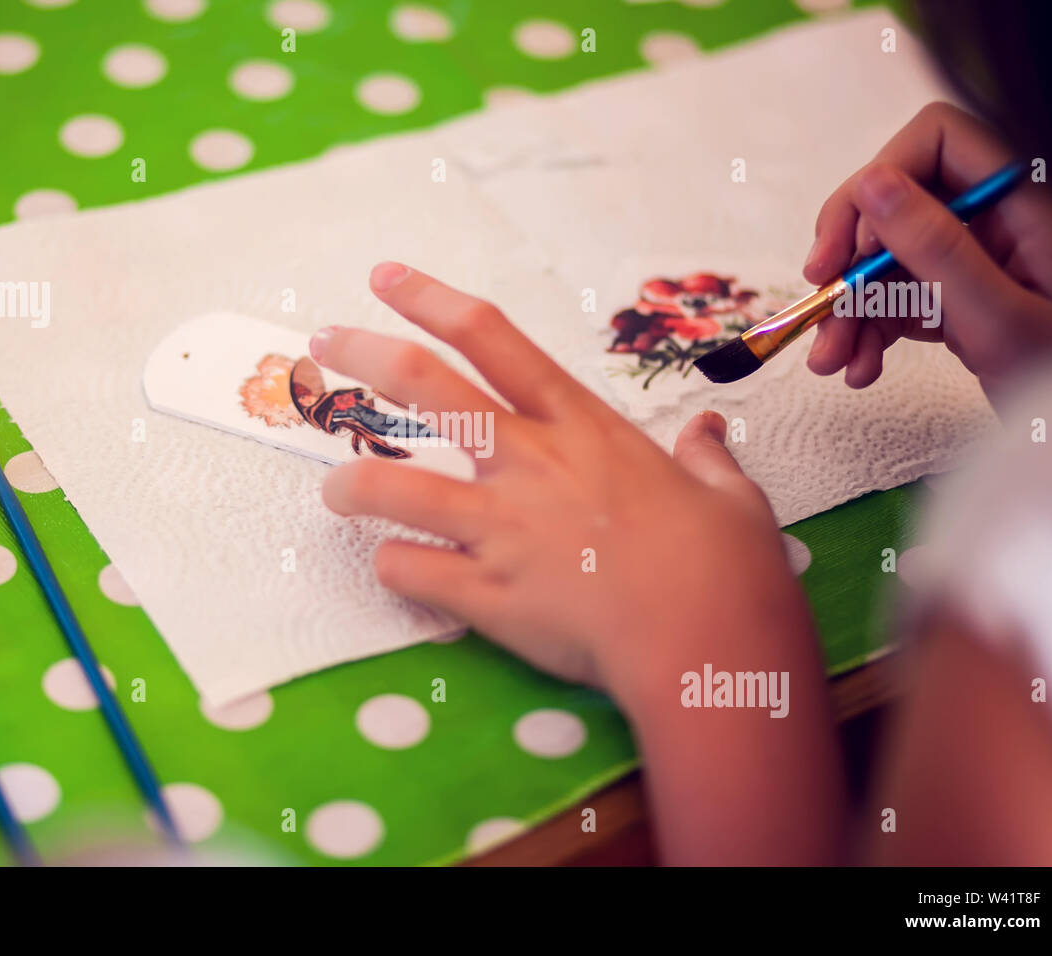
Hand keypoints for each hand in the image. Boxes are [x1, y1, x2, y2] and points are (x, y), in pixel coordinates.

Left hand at [313, 263, 842, 863]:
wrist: (708, 646)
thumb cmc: (725, 566)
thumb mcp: (727, 495)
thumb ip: (706, 456)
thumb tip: (710, 432)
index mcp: (579, 425)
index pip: (491, 337)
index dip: (429, 298)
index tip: (384, 277)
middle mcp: (528, 463)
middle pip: (424, 385)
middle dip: (364, 354)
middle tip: (325, 344)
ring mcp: (500, 528)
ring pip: (392, 484)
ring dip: (350, 480)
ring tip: (333, 488)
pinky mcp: (486, 594)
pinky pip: (410, 571)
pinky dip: (394, 566)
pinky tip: (394, 566)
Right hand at [804, 101, 1051, 390]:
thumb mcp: (1000, 319)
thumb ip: (937, 247)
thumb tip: (872, 185)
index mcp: (1022, 207)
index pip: (937, 142)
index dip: (883, 180)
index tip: (855, 248)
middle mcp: (996, 225)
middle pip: (897, 202)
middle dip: (848, 254)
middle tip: (821, 296)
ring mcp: (975, 265)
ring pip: (886, 259)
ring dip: (848, 308)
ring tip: (832, 361)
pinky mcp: (959, 303)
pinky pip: (896, 300)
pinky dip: (868, 332)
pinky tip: (860, 367)